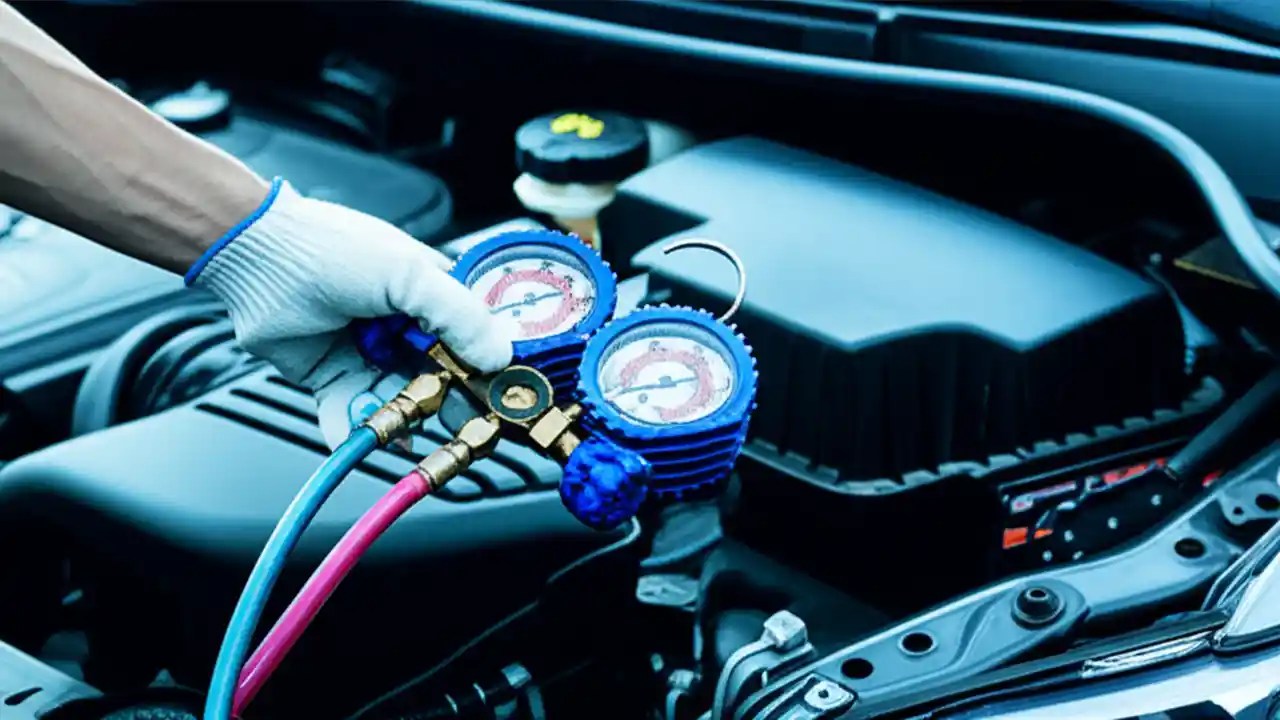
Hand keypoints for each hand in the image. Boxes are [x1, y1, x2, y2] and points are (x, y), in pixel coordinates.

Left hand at [189, 179, 514, 446]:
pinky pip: (351, 414)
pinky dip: (357, 431)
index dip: (486, 367)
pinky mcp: (332, 377)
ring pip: (399, 401)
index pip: (472, 338)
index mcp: (431, 293)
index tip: (499, 393)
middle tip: (460, 424)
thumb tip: (500, 356)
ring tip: (407, 429)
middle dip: (449, 402)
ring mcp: (368, 354)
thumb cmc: (332, 249)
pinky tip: (363, 438)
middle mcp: (403, 326)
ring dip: (404, 419)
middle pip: (440, 377)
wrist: (258, 259)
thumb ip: (461, 316)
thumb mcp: (412, 274)